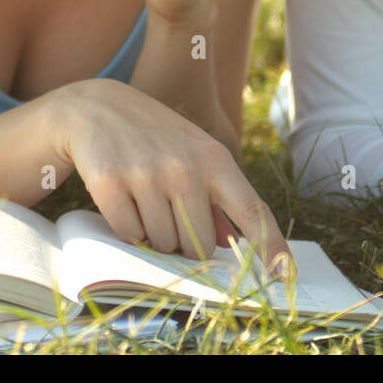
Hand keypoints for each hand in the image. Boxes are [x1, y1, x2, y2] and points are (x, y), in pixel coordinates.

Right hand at [50, 78, 291, 272]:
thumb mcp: (194, 153)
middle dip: (187, 244)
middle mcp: (184, 167)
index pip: (253, 210)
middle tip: (171, 214)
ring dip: (155, 236)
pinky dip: (128, 229)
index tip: (285, 275)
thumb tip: (231, 243)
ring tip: (145, 200)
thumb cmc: (155, 136)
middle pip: (200, 246)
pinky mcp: (111, 184)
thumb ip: (217, 199)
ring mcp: (147, 175)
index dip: (271, 246)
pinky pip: (129, 235)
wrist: (96, 107)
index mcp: (215, 159)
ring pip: (163, 244)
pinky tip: (125, 199)